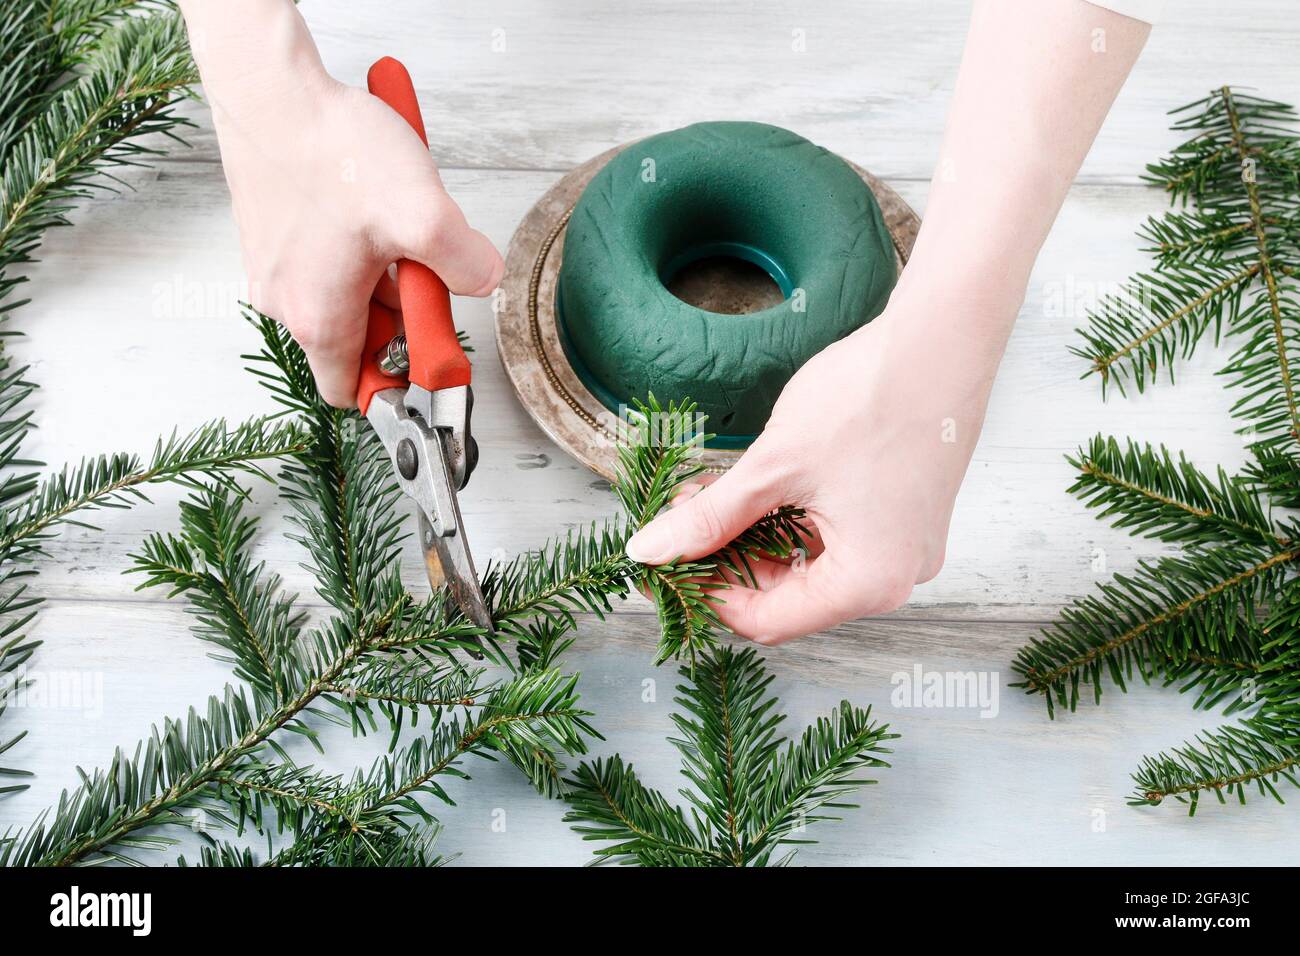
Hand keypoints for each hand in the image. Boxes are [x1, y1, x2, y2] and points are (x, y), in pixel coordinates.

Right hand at [192, 4, 501, 405]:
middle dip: (400, 308)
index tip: (427, 346)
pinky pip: (325, 259)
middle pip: (360, 337)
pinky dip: (357, 241)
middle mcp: (286, 302)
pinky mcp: (270, 234)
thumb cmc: (330, 151)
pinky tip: (370, 199)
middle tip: (422, 264)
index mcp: (319, 317)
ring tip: (395, 220)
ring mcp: (273, 267)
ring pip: (346, 293)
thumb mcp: (423, 215)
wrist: (270, 88)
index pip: (355, 390)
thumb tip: (484, 281)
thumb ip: (464, 264)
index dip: (397, 378)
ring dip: (382, 269)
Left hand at [624, 286, 1014, 643]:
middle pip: (791, 597)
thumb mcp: (773, 466)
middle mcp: (897, 577)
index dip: (710, 593)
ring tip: (713, 492)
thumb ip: (710, 517)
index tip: (671, 559)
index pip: (768, 621)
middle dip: (731, 559)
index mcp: (868, 582)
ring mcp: (908, 545)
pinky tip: (760, 486)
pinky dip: (794, 520)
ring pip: (812, 565)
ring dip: (758, 536)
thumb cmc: (869, 397)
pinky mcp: (908, 515)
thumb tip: (650, 551)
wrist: (941, 336)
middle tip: (686, 515)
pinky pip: (840, 537)